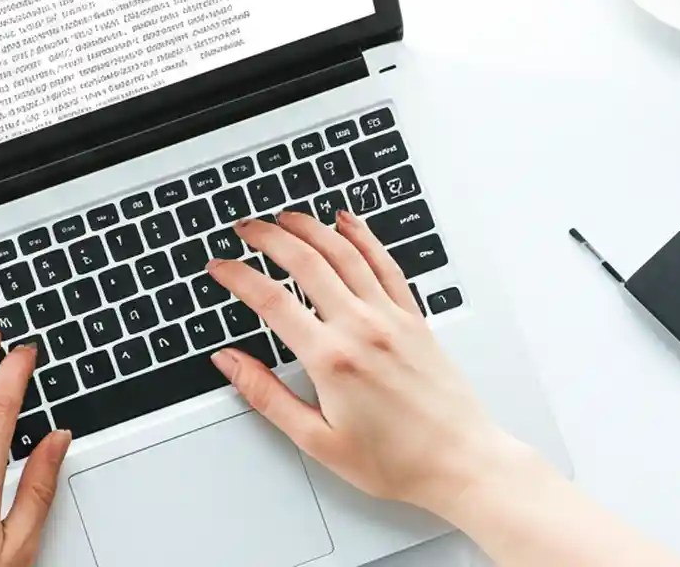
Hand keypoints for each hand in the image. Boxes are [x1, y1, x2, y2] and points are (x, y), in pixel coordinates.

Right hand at [207, 211, 534, 514]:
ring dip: (311, 227)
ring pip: (345, 253)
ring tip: (285, 216)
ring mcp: (391, 318)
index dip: (237, 277)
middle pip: (306, 262)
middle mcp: (362, 328)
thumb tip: (230, 363)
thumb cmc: (396, 461)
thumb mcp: (317, 440)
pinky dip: (363, 237)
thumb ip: (267, 396)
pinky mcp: (414, 319)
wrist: (460, 462)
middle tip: (245, 228)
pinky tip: (348, 222)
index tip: (219, 267)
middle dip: (268, 237)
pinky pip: (385, 264)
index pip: (271, 301)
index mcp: (332, 360)